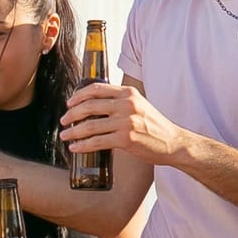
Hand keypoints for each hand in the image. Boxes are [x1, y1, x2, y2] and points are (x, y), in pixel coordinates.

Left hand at [60, 81, 182, 165]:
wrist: (173, 142)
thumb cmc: (153, 124)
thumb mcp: (139, 104)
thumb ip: (120, 101)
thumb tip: (93, 104)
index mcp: (128, 93)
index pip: (96, 89)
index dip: (78, 96)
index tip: (69, 103)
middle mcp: (126, 105)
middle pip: (89, 106)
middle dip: (72, 114)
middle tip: (64, 121)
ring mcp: (126, 122)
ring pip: (90, 125)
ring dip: (73, 131)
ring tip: (65, 135)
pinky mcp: (126, 139)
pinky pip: (97, 142)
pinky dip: (83, 145)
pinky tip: (75, 148)